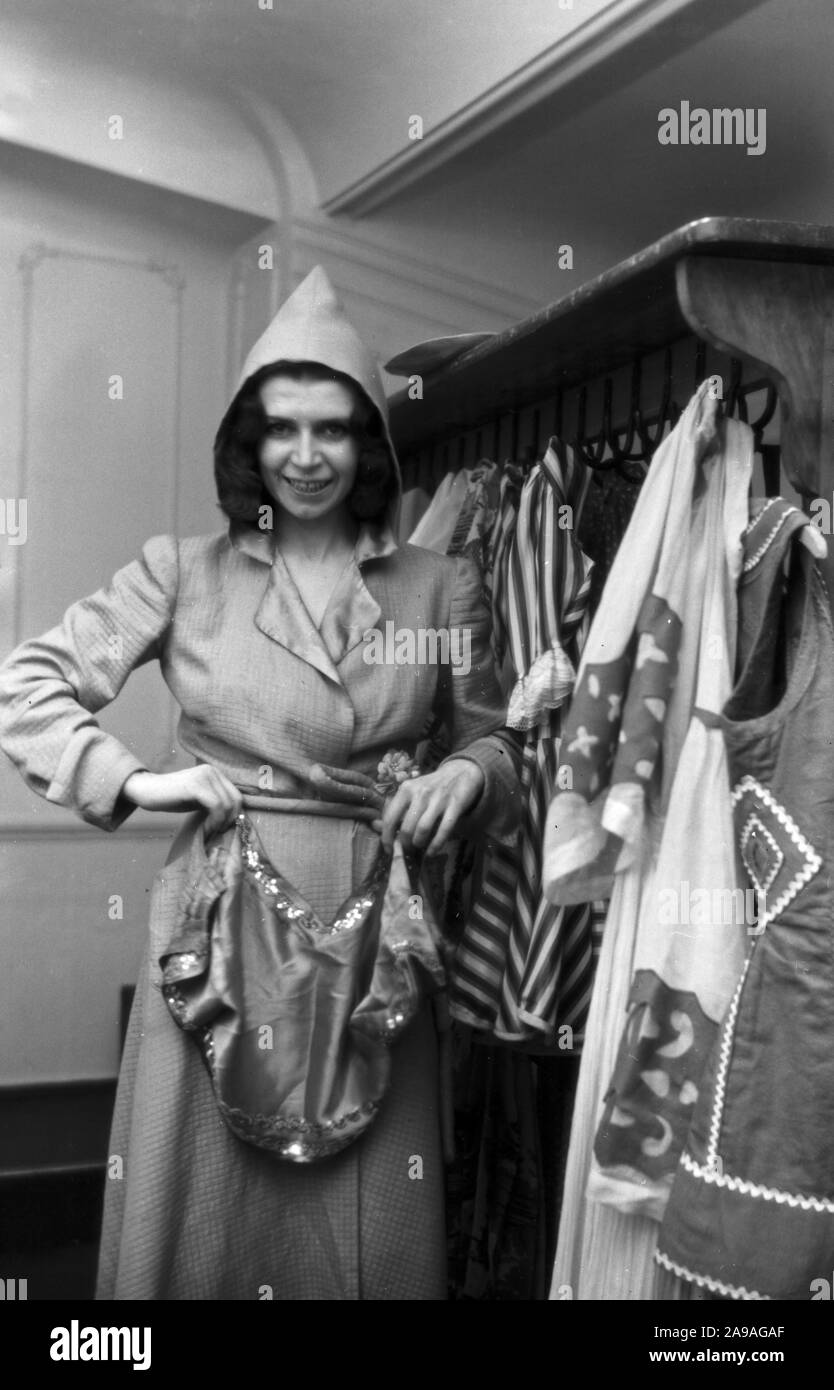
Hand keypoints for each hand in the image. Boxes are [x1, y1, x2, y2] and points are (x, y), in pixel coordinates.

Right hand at [121, 766, 242, 838]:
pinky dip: (213, 821)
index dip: (233, 815)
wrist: (147, 790)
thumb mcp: (199, 800)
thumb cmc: (172, 797)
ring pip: (227, 804)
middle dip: (229, 820)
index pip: (237, 796)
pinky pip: (216, 806)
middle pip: (235, 800)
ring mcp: (204, 776)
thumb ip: (215, 803)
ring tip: (208, 831)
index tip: (221, 828)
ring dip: (220, 823)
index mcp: (215, 773)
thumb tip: (234, 818)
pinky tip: (204, 828)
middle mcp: (212, 771)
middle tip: (216, 832)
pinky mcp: (196, 785)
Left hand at [376, 758, 484, 855]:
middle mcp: (421, 793)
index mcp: (406, 789)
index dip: (387, 838)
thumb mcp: (412, 791)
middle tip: (407, 849)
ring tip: (419, 847)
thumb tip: (375, 826)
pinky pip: (444, 830)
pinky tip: (431, 852)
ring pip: (423, 829)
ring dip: (419, 843)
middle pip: (407, 827)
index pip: (390, 818)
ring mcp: (439, 799)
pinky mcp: (455, 805)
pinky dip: (436, 845)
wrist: (460, 772)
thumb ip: (396, 808)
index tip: (388, 849)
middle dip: (405, 844)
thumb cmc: (431, 786)